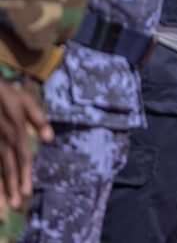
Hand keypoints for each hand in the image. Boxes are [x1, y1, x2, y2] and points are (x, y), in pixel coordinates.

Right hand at [0, 79, 51, 210]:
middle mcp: (1, 139)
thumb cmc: (5, 93)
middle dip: (12, 185)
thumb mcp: (23, 99)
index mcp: (14, 130)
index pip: (22, 156)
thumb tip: (50, 137)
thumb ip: (37, 118)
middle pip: (8, 165)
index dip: (25, 173)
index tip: (27, 191)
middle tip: (15, 204)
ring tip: (3, 204)